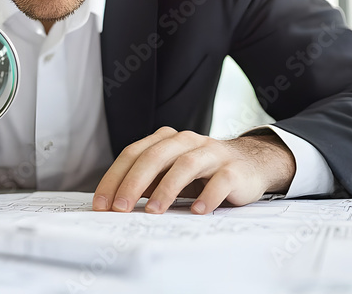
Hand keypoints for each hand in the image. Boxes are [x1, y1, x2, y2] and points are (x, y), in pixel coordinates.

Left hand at [92, 126, 294, 214]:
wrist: (249, 165)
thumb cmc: (201, 174)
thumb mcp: (169, 173)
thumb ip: (145, 182)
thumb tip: (111, 204)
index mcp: (166, 140)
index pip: (133, 154)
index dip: (114, 178)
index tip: (101, 204)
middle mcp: (187, 141)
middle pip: (155, 156)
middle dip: (133, 183)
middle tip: (120, 209)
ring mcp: (211, 153)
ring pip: (186, 165)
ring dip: (166, 189)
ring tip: (153, 211)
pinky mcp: (234, 169)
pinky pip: (220, 181)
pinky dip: (208, 196)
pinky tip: (197, 211)